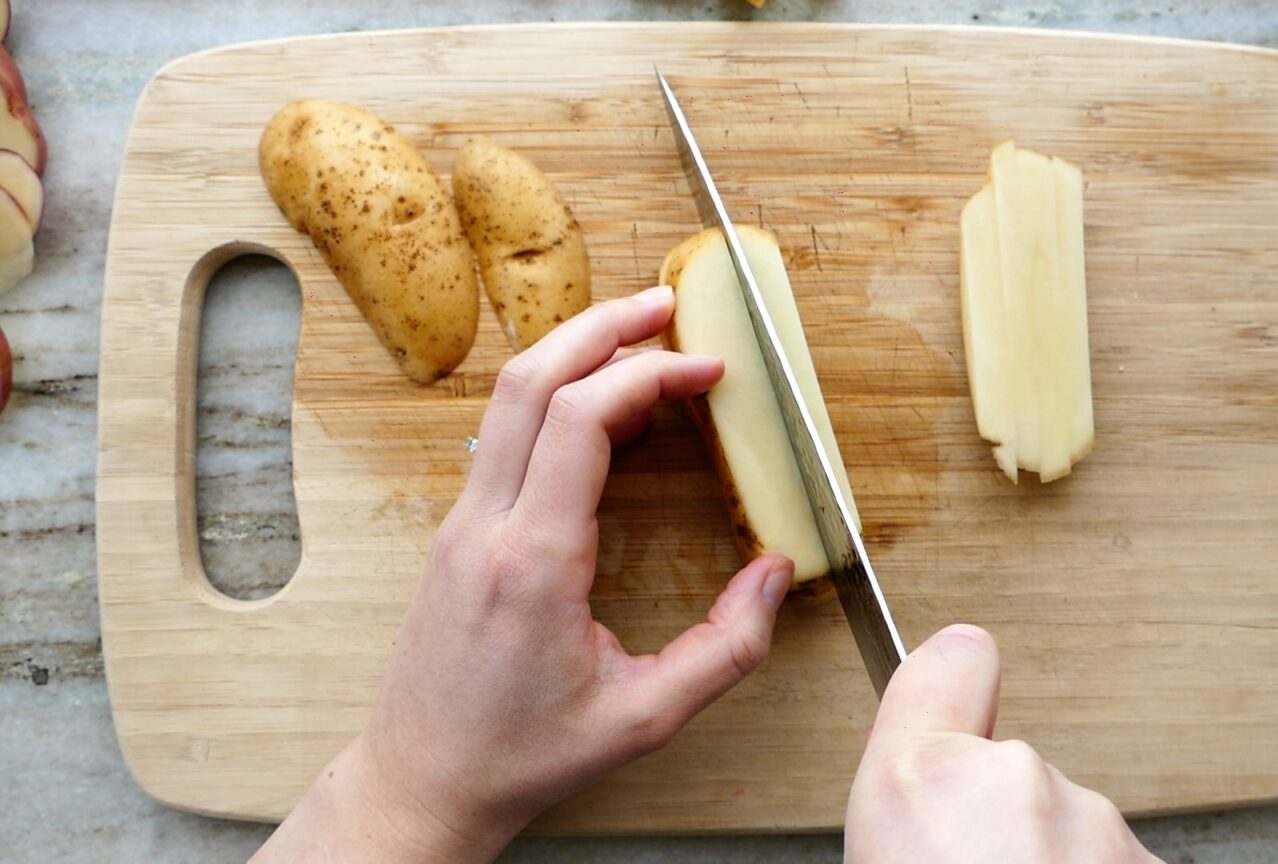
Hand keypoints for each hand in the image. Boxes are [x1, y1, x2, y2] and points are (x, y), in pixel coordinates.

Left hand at [254, 285, 795, 862]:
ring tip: (635, 333)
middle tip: (666, 304)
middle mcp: (486, 524)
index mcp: (534, 561)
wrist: (423, 779)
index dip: (650, 374)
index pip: (582, 418)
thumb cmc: (525, 755)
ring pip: (507, 397)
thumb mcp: (646, 719)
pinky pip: (501, 433)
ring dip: (571, 350)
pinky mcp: (454, 529)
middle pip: (533, 378)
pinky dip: (551, 394)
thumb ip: (726, 649)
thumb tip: (775, 573)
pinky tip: (595, 404)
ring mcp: (460, 521)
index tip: (709, 372)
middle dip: (604, 326)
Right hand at [846, 625, 1162, 863]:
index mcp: (920, 781)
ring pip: (1067, 823)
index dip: (953, 687)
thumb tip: (912, 795)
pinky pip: (1112, 860)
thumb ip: (898, 800)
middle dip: (997, 820)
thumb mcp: (871, 855)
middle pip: (1008, 771)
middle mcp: (1014, 781)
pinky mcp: (1151, 860)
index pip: (951, 662)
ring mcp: (1094, 823)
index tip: (959, 696)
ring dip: (1051, 859)